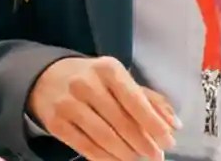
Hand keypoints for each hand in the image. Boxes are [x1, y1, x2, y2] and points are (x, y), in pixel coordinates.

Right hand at [29, 56, 180, 159]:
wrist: (47, 78)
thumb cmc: (93, 79)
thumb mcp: (119, 79)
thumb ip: (149, 99)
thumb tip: (174, 124)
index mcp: (108, 69)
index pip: (134, 99)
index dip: (153, 123)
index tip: (168, 141)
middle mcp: (86, 84)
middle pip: (121, 121)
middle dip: (143, 143)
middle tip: (156, 156)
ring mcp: (69, 104)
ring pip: (104, 137)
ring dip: (126, 154)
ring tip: (137, 159)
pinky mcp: (56, 123)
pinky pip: (85, 146)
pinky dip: (105, 158)